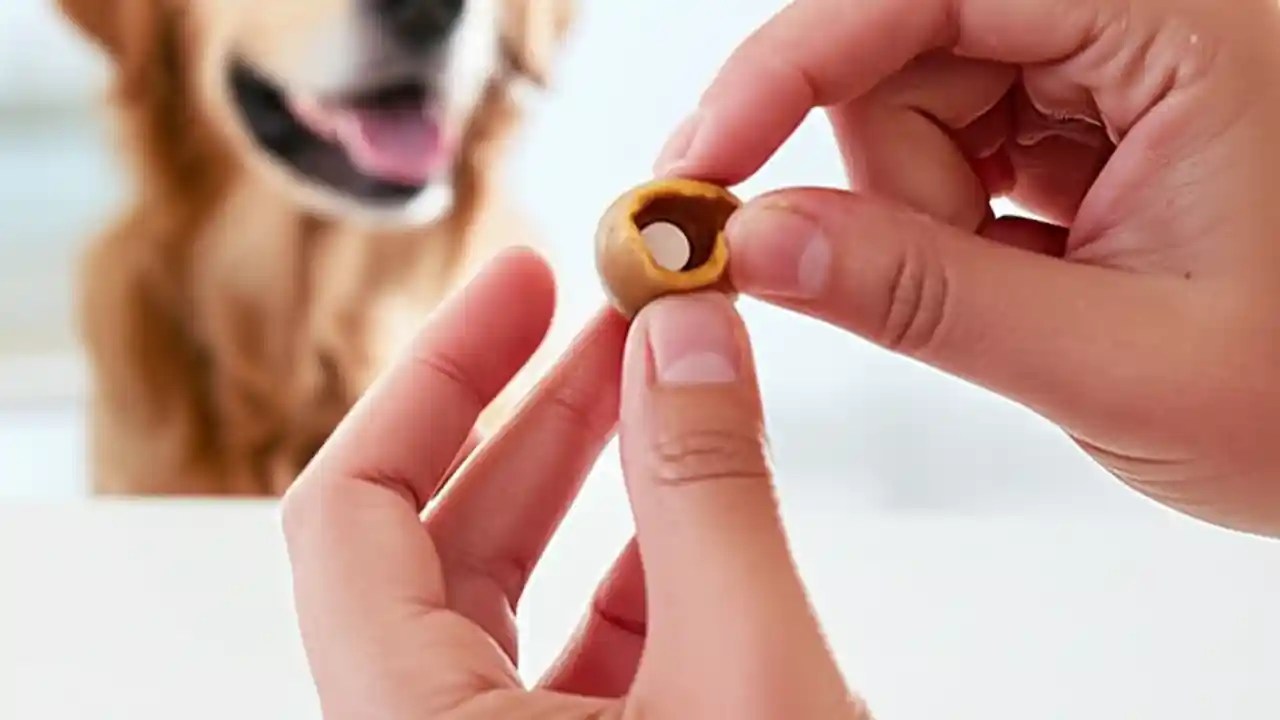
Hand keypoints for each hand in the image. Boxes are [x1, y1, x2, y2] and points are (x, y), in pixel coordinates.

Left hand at [282, 248, 862, 718]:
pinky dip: (635, 576)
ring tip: (672, 386)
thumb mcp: (750, 673)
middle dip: (537, 414)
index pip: (349, 511)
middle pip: (435, 541)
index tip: (523, 281)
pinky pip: (572, 660)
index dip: (436, 374)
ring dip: (593, 485)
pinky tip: (699, 509)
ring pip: (505, 599)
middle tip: (619, 312)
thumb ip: (707, 496)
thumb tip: (684, 333)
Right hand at [656, 0, 1279, 536]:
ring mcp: (1107, 63)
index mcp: (1182, 24)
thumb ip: (921, 298)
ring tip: (1019, 294)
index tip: (704, 166)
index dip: (790, 68)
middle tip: (952, 284)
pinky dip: (945, 220)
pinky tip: (1021, 272)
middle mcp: (1140, 17)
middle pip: (902, 48)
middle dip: (884, 181)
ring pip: (911, 102)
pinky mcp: (1080, 112)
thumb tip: (754, 245)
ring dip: (918, 213)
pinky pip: (947, 141)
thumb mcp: (1113, 362)